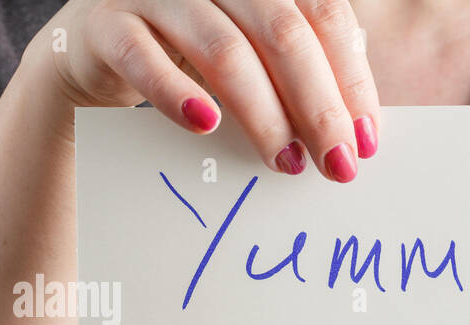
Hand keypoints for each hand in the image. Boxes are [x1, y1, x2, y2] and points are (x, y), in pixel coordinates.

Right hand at [39, 0, 379, 180]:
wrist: (103, 48)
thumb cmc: (198, 56)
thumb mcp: (259, 56)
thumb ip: (304, 75)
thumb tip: (356, 134)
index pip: (324, 15)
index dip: (351, 79)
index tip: (366, 140)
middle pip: (283, 33)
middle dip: (318, 107)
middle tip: (337, 164)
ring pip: (225, 50)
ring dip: (264, 115)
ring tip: (286, 162)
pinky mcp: (107, 23)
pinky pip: (144, 57)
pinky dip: (177, 94)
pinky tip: (206, 126)